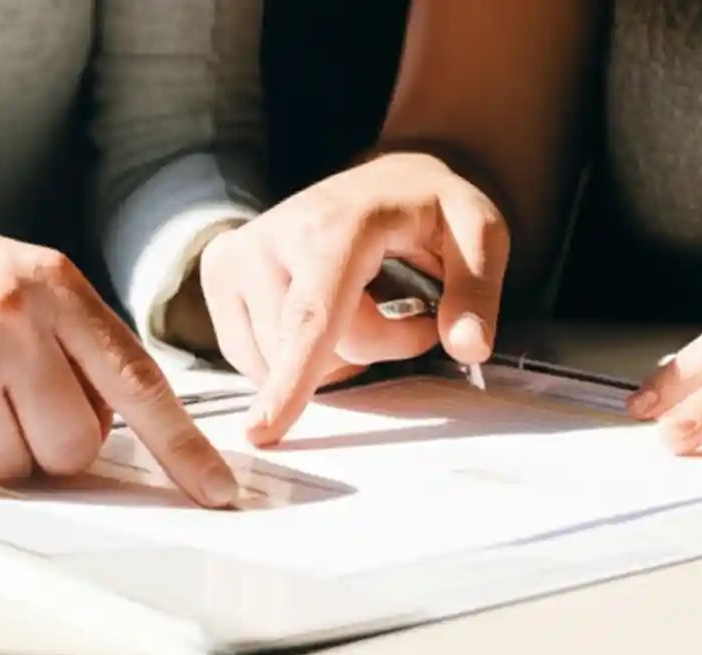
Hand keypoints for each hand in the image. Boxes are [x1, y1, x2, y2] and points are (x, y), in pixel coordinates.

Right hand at [0, 204, 236, 505]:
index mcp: (58, 291)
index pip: (140, 383)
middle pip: (75, 446)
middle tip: (18, 400)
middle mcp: (13, 323)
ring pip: (15, 468)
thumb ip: (88, 346)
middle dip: (54, 441)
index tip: (215, 488)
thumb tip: (130, 427)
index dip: (183, 447)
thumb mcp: (35, 283)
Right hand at [198, 152, 508, 444]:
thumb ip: (476, 292)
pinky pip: (254, 356)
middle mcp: (270, 237)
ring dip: (333, 356)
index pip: (312, 316)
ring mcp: (236, 255)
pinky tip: (323, 315)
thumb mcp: (482, 235)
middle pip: (314, 352)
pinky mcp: (219, 273)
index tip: (262, 429)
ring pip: (280, 361)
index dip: (292, 377)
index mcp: (335, 226)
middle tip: (411, 313)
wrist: (389, 177)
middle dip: (372, 350)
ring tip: (367, 305)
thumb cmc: (433, 208)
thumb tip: (467, 345)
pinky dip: (294, 354)